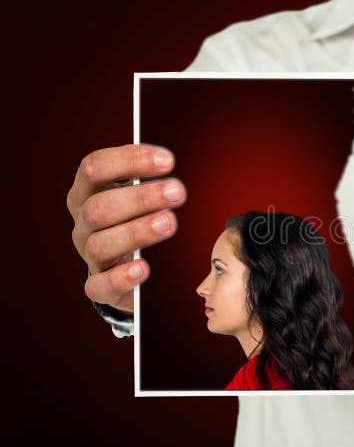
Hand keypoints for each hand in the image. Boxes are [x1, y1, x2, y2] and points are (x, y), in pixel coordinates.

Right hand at [67, 144, 185, 310]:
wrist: (126, 265)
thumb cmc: (137, 218)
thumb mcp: (138, 193)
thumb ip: (148, 177)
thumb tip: (168, 161)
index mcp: (88, 192)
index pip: (94, 168)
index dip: (129, 161)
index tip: (167, 161)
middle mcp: (84, 222)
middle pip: (98, 207)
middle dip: (140, 198)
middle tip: (177, 192)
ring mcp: (89, 254)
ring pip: (100, 244)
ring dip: (137, 231)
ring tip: (169, 223)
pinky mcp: (100, 286)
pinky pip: (100, 285)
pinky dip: (121, 278)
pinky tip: (143, 268)